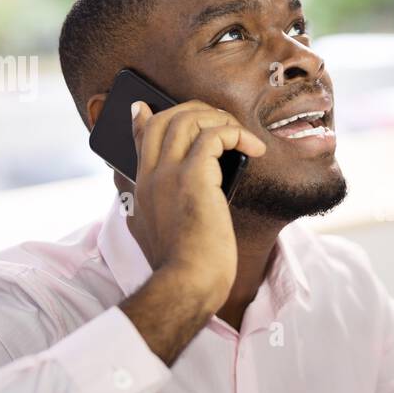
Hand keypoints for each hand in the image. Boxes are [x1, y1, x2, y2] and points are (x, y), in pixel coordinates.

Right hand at [119, 100, 266, 364]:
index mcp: (142, 189)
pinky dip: (237, 134)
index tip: (146, 107)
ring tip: (243, 138)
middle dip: (196, 111)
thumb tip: (195, 199)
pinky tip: (255, 149)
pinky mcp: (194, 177)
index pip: (139, 139)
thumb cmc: (185, 270)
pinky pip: (215, 135)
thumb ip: (169, 213)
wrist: (186, 285)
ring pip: (189, 119)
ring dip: (220, 120)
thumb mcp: (166, 237)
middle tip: (222, 122)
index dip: (145, 117)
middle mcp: (151, 175)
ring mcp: (169, 174)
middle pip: (164, 119)